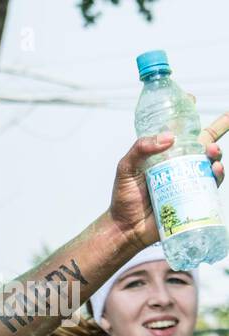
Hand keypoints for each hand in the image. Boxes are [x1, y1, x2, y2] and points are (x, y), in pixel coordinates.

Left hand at [108, 113, 228, 250]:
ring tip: (212, 155)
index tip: (191, 98)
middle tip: (223, 124)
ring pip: (210, 160)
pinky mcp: (193, 194)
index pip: (178, 128)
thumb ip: (140, 149)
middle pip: (204, 140)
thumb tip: (168, 138)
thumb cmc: (124, 197)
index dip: (187, 113)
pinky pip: (211, 182)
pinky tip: (215, 169)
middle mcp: (179, 162)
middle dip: (219, 127)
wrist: (126, 228)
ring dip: (216, 154)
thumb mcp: (125, 168)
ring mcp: (188, 178)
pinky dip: (217, 174)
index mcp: (163, 152)